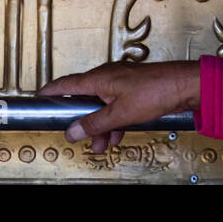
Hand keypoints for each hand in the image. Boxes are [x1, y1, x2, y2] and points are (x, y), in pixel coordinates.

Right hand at [36, 60, 200, 153]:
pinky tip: (118, 135)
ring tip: (102, 145)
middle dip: (83, 122)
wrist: (183, 86)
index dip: (51, 91)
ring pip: (102, 107)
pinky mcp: (133, 90)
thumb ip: (95, 124)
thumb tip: (73, 131)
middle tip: (79, 137)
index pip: (67, 84)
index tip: (38, 96)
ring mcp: (121, 83)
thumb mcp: (120, 113)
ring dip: (100, 126)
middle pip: (85, 100)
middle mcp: (108, 77)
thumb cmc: (155, 91)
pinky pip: (115, 107)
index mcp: (99, 78)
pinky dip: (114, 122)